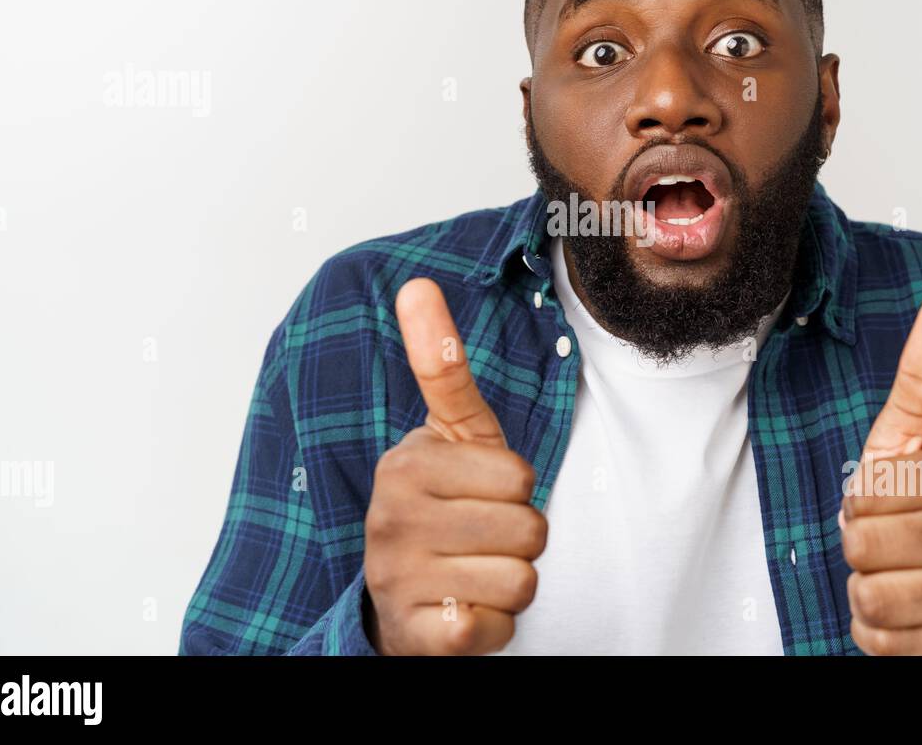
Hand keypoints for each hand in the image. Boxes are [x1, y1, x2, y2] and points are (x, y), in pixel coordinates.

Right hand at [362, 278, 547, 654]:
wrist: (398, 600)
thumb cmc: (440, 507)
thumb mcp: (448, 435)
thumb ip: (440, 365)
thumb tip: (416, 285)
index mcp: (405, 466)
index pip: (520, 476)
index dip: (517, 488)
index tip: (482, 490)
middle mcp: (392, 522)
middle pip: (529, 529)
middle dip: (520, 537)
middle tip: (480, 537)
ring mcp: (400, 581)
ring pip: (523, 581)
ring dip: (512, 582)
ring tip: (473, 571)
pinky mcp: (420, 635)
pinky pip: (500, 627)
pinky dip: (497, 625)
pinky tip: (463, 610)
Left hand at [839, 292, 921, 654]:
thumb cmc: (921, 506)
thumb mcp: (912, 439)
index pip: (868, 491)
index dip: (859, 499)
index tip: (891, 498)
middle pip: (864, 545)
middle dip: (858, 547)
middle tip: (887, 543)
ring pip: (872, 598)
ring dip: (865, 592)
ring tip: (896, 576)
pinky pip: (883, 645)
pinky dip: (877, 635)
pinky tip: (907, 616)